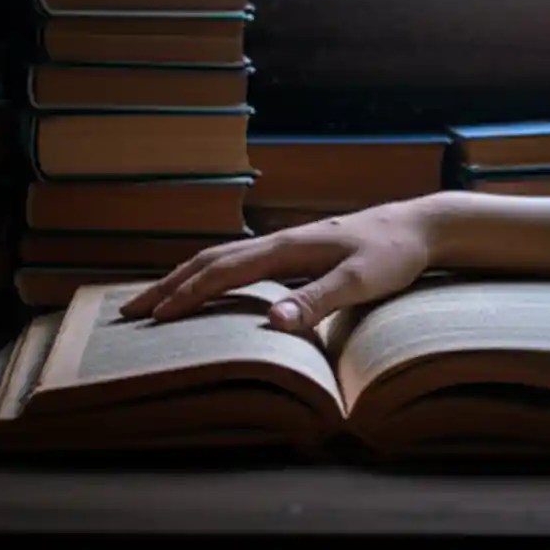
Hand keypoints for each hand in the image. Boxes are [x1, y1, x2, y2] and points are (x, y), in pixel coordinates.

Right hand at [120, 198, 438, 333]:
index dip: (186, 295)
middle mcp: (278, 242)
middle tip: (130, 311)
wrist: (418, 227)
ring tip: (155, 300)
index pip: (223, 272)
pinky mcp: (295, 251)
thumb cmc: (393, 255)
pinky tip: (208, 289)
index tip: (154, 318)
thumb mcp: (361, 282)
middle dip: (169, 285)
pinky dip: (210, 275)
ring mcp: (284, 244)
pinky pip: (238, 263)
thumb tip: (272, 323)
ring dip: (184, 278)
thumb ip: (317, 300)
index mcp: (286, 248)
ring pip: (221, 259)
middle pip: (209, 261)